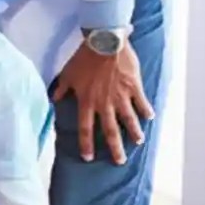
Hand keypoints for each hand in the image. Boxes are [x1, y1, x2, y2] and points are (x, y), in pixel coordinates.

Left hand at [53, 41, 153, 163]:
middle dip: (115, 148)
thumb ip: (62, 89)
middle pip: (110, 131)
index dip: (86, 144)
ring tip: (139, 142)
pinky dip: (146, 111)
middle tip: (119, 161)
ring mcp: (121, 97)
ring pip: (129, 120)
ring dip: (134, 133)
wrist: (104, 44)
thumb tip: (54, 99)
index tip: (88, 157)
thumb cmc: (83, 59)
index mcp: (87, 102)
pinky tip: (150, 117)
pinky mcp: (134, 87)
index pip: (86, 128)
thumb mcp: (67, 75)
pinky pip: (142, 103)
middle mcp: (105, 104)